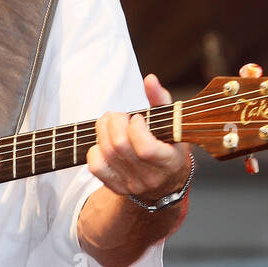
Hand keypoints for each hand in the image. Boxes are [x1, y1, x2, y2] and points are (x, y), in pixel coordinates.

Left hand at [87, 74, 190, 203]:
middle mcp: (151, 177)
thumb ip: (161, 100)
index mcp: (170, 162)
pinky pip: (96, 167)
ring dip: (103, 131)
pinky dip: (95, 149)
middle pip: (120, 146)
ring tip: (109, 122)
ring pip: (107, 153)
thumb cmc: (170, 145)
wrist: (166, 182)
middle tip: (118, 115)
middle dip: (114, 122)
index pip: (145, 148)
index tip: (137, 118)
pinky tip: (104, 142)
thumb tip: (150, 79)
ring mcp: (132, 184)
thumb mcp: (172, 123)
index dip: (136, 128)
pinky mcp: (116, 187)